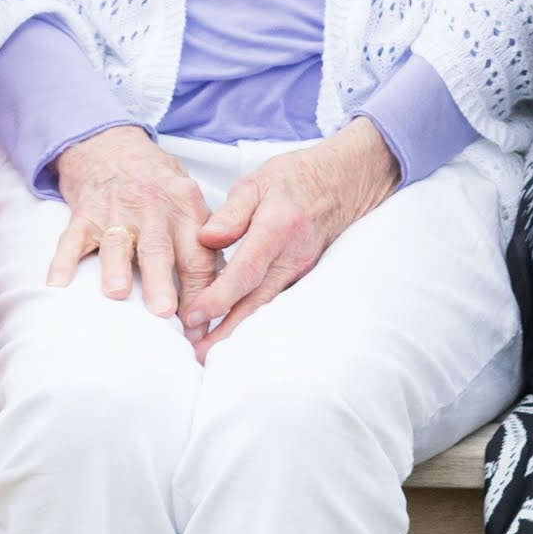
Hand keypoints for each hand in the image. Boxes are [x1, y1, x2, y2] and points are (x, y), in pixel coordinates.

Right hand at [45, 125, 214, 307]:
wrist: (111, 145)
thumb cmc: (156, 184)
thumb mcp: (188, 201)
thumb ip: (203, 242)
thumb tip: (218, 300)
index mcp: (186, 206)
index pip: (198, 254)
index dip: (200, 292)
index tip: (199, 327)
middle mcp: (152, 207)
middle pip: (159, 248)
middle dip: (162, 281)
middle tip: (165, 311)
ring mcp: (115, 209)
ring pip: (117, 243)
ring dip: (117, 269)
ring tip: (117, 293)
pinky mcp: (84, 213)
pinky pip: (71, 239)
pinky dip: (63, 262)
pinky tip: (57, 285)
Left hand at [183, 121, 398, 349]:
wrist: (340, 182)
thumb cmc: (292, 180)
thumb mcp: (255, 182)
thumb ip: (231, 212)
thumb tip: (206, 238)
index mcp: (277, 228)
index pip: (245, 271)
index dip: (218, 297)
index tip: (192, 315)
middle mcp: (292, 255)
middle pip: (256, 302)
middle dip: (224, 331)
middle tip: (195, 354)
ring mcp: (300, 270)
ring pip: (266, 307)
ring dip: (237, 332)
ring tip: (207, 352)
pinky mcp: (302, 277)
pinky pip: (275, 303)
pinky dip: (253, 320)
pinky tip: (233, 333)